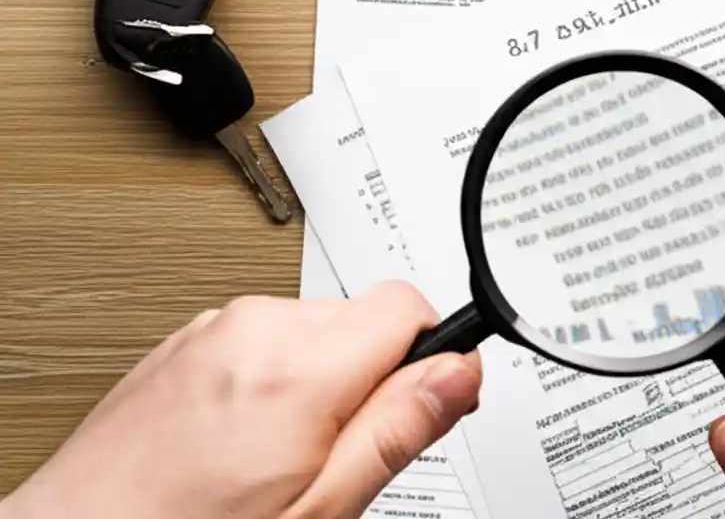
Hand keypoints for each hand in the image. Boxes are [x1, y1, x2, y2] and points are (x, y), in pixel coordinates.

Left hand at [0, 281, 481, 518]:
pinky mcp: (186, 342)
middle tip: (346, 452)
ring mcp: (212, 332)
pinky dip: (273, 377)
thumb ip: (398, 430)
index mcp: (299, 370)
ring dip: (322, 378)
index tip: (427, 400)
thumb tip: (459, 372)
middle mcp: (253, 331)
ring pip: (313, 328)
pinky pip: (262, 338)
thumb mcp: (322, 509)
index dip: (433, 354)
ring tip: (285, 454)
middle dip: (374, 375)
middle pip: (361, 317)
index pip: (407, 304)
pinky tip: (248, 439)